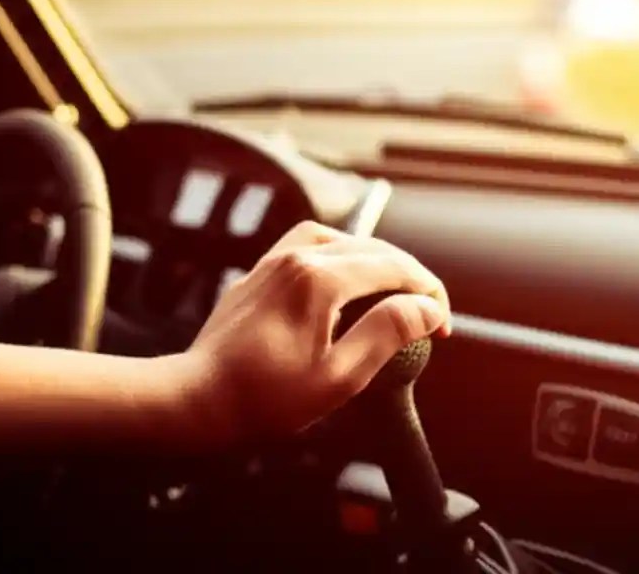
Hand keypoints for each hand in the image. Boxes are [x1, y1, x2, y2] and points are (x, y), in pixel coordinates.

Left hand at [180, 221, 450, 444]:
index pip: (395, 267)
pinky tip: (346, 283)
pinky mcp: (258, 274)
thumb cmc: (264, 398)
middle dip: (409, 277)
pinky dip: (341, 256)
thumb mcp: (339, 376)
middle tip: (428, 315)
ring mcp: (273, 261)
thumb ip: (386, 333)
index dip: (428, 292)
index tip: (442, 325)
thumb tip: (427, 307)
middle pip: (372, 248)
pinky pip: (309, 246)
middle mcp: (296, 257)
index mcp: (320, 279)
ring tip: (394, 293)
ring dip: (375, 260)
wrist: (196, 398)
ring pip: (341, 239)